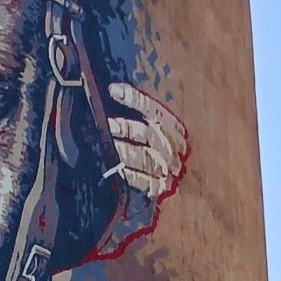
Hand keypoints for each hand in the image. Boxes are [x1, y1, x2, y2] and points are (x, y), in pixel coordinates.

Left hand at [106, 84, 188, 202]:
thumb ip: (140, 114)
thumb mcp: (153, 131)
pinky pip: (143, 182)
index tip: (113, 90)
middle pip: (148, 134)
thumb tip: (114, 92)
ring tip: (104, 145)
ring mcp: (169, 170)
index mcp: (175, 129)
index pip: (155, 110)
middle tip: (104, 123)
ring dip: (122, 151)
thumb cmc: (155, 152)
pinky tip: (114, 169)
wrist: (176, 189)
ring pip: (144, 157)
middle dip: (125, 127)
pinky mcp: (161, 189)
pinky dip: (128, 175)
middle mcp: (174, 149)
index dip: (135, 100)